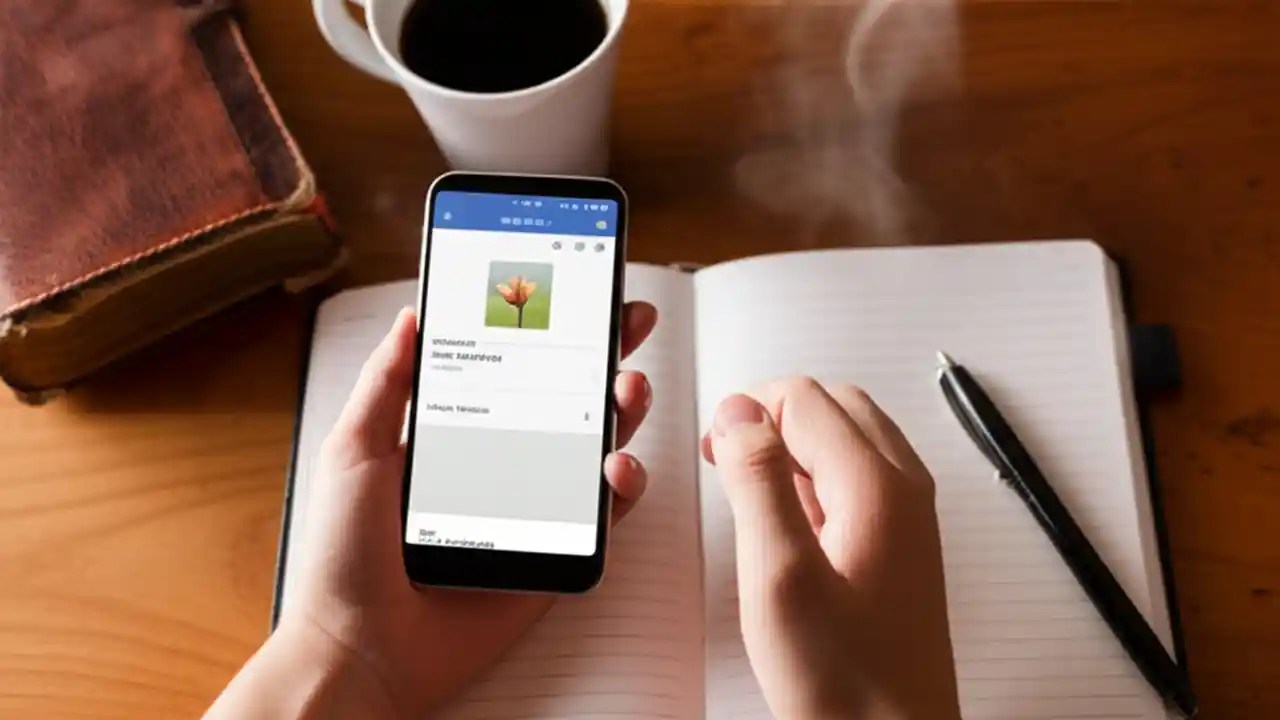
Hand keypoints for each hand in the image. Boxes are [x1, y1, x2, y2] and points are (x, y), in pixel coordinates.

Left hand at [207, 302, 657, 719]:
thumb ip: (386, 384)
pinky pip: (606, 511)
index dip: (548, 328)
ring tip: (628, 385)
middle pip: (567, 395)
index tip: (576, 289)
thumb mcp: (353, 451)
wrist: (361, 648)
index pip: (513, 365)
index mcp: (456, 432)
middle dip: (605, 352)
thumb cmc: (343, 555)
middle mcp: (502, 460)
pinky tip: (617, 463)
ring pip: (597, 444)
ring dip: (623, 407)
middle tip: (628, 318)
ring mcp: (534, 505)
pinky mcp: (557, 551)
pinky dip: (624, 482)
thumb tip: (413, 313)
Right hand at [702, 379, 959, 718]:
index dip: (749, 408)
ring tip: (747, 486)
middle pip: (834, 405)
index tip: (714, 446)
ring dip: (793, 442)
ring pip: (848, 437)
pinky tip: (785, 519)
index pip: (806, 398)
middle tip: (725, 453)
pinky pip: (857, 477)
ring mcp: (908, 515)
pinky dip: (813, 475)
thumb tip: (740, 414)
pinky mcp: (901, 542)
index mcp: (877, 486)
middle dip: (772, 414)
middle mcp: (904, 489)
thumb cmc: (841, 680)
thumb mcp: (777, 575)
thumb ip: (757, 483)